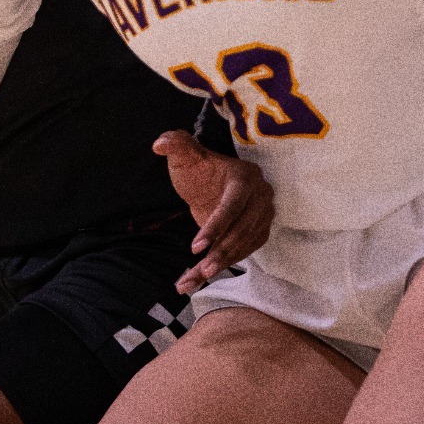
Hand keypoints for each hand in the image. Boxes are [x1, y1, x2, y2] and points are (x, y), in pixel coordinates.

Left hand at [154, 131, 273, 294]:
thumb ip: (175, 144)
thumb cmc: (198, 168)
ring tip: (194, 280)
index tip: (194, 247)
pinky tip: (201, 277)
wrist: (212, 182)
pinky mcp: (260, 231)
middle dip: (221, 252)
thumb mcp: (185, 154)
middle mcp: (261, 197)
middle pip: (242, 230)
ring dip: (221, 264)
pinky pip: (245, 252)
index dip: (215, 227)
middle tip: (201, 270)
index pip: (232, 206)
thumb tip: (159, 144)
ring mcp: (263, 216)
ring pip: (244, 245)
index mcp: (245, 178)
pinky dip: (225, 265)